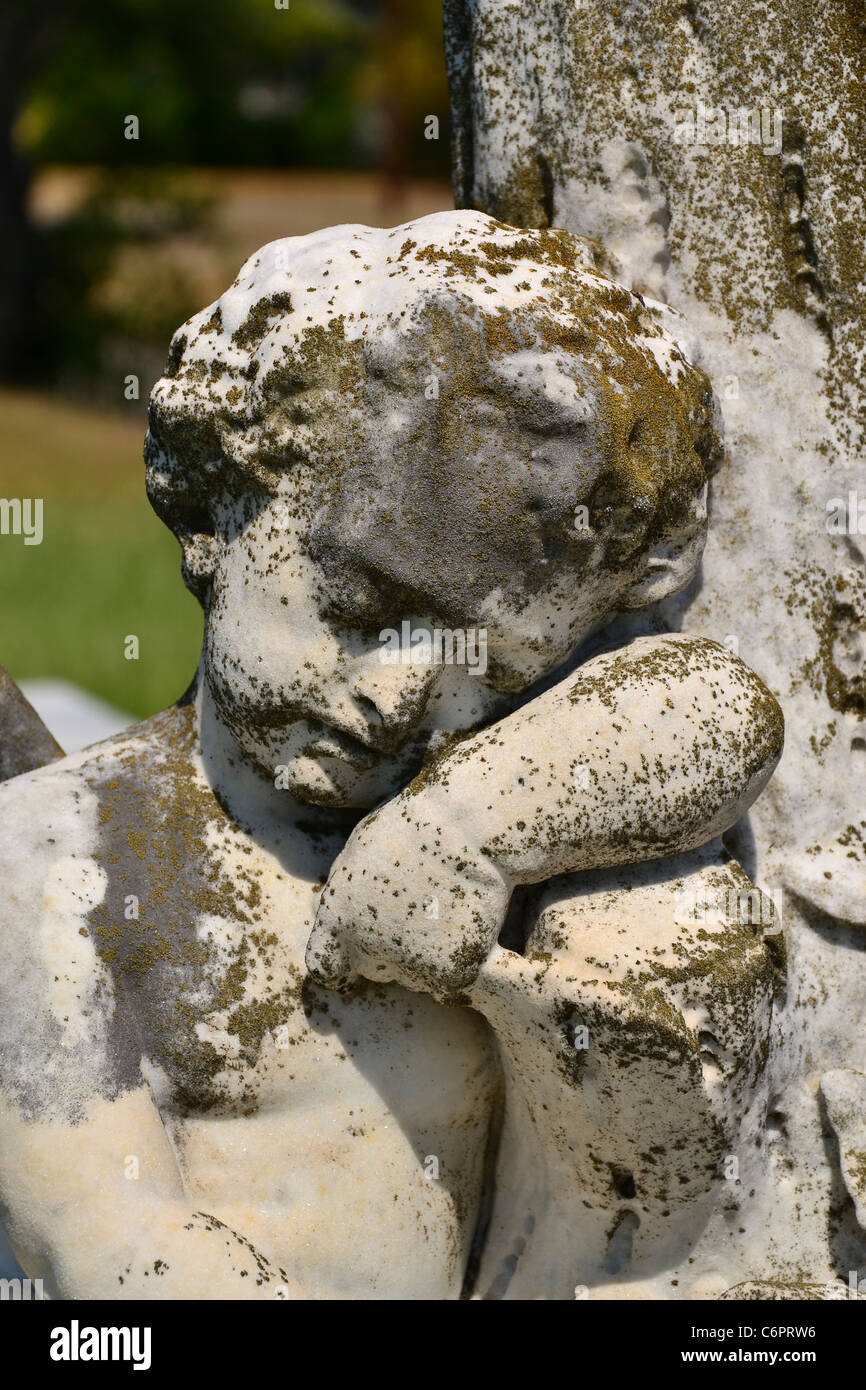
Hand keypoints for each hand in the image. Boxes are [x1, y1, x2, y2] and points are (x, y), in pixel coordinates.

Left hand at [305, 785, 511, 1002]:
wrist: (468, 825)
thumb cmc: (413, 827)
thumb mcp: (358, 851)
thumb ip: (343, 895)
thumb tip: (334, 922)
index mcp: (339, 919)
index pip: (325, 967)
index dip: (342, 959)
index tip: (353, 957)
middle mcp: (369, 950)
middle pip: (374, 968)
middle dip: (388, 948)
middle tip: (416, 906)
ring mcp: (412, 967)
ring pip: (415, 975)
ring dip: (425, 954)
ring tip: (443, 905)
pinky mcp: (454, 974)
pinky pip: (452, 979)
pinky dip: (464, 961)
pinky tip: (478, 934)